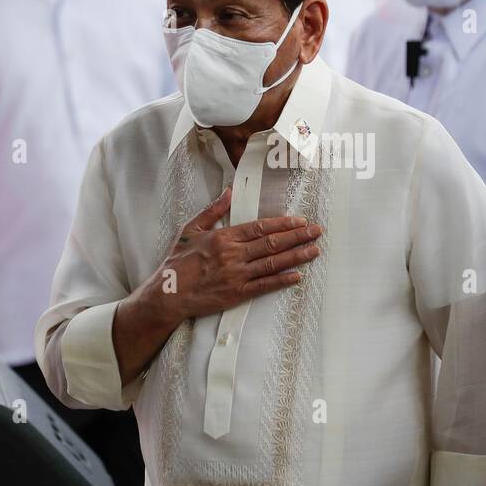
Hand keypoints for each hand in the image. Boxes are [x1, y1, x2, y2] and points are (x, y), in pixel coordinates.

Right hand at [147, 186, 322, 324]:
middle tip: (317, 232)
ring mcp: (237, 275)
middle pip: (272, 243)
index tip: (300, 221)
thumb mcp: (191, 229)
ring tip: (314, 251)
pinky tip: (297, 276)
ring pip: (273, 263)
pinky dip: (282, 280)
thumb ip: (212, 211)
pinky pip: (265, 286)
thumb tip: (228, 191)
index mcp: (224, 237)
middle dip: (298, 237)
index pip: (261, 227)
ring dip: (297, 256)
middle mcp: (234, 254)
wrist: (168, 293)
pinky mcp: (237, 293)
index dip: (283, 224)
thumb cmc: (178, 262)